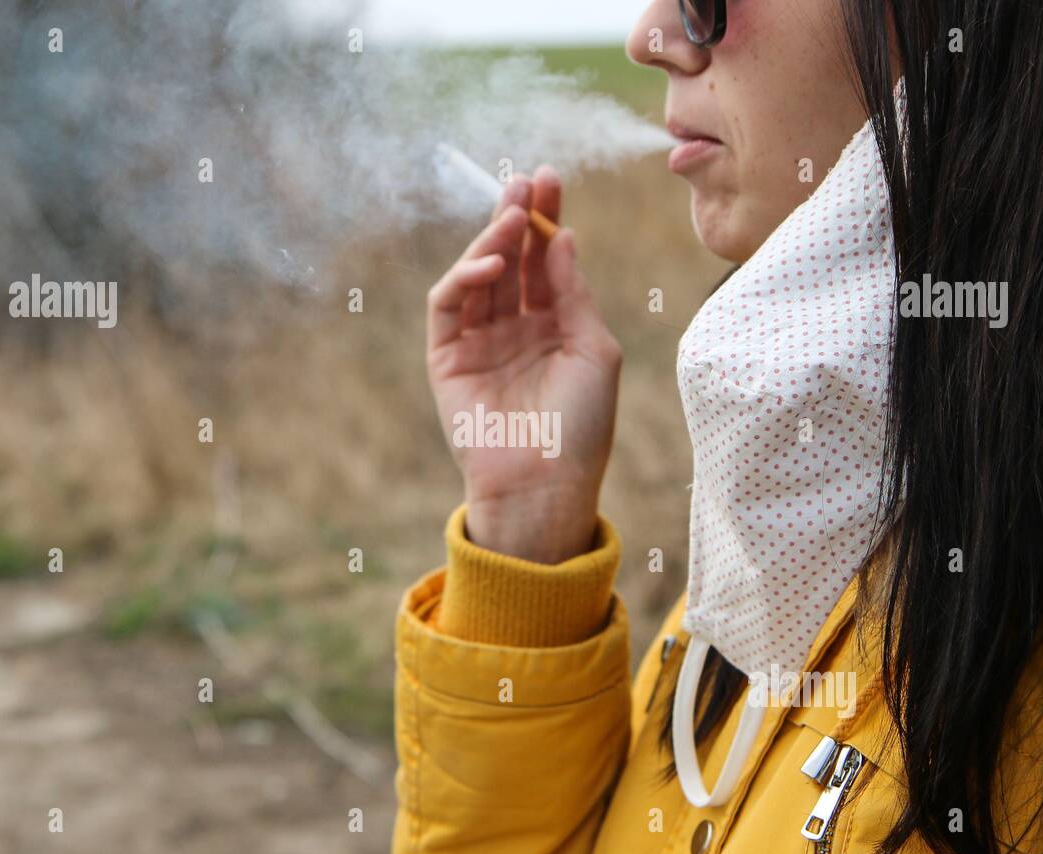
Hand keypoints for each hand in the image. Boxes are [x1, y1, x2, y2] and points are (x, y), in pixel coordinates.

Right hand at [426, 168, 621, 563]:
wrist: (545, 484)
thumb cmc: (582, 426)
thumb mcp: (596, 352)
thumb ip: (575, 293)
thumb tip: (563, 237)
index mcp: (555, 326)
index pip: (547, 260)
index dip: (547, 220)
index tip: (551, 180)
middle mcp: (515, 328)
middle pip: (512, 259)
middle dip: (517, 218)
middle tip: (525, 182)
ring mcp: (479, 341)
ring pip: (479, 274)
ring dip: (493, 239)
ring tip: (512, 215)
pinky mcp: (446, 358)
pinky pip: (449, 305)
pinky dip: (466, 277)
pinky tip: (494, 262)